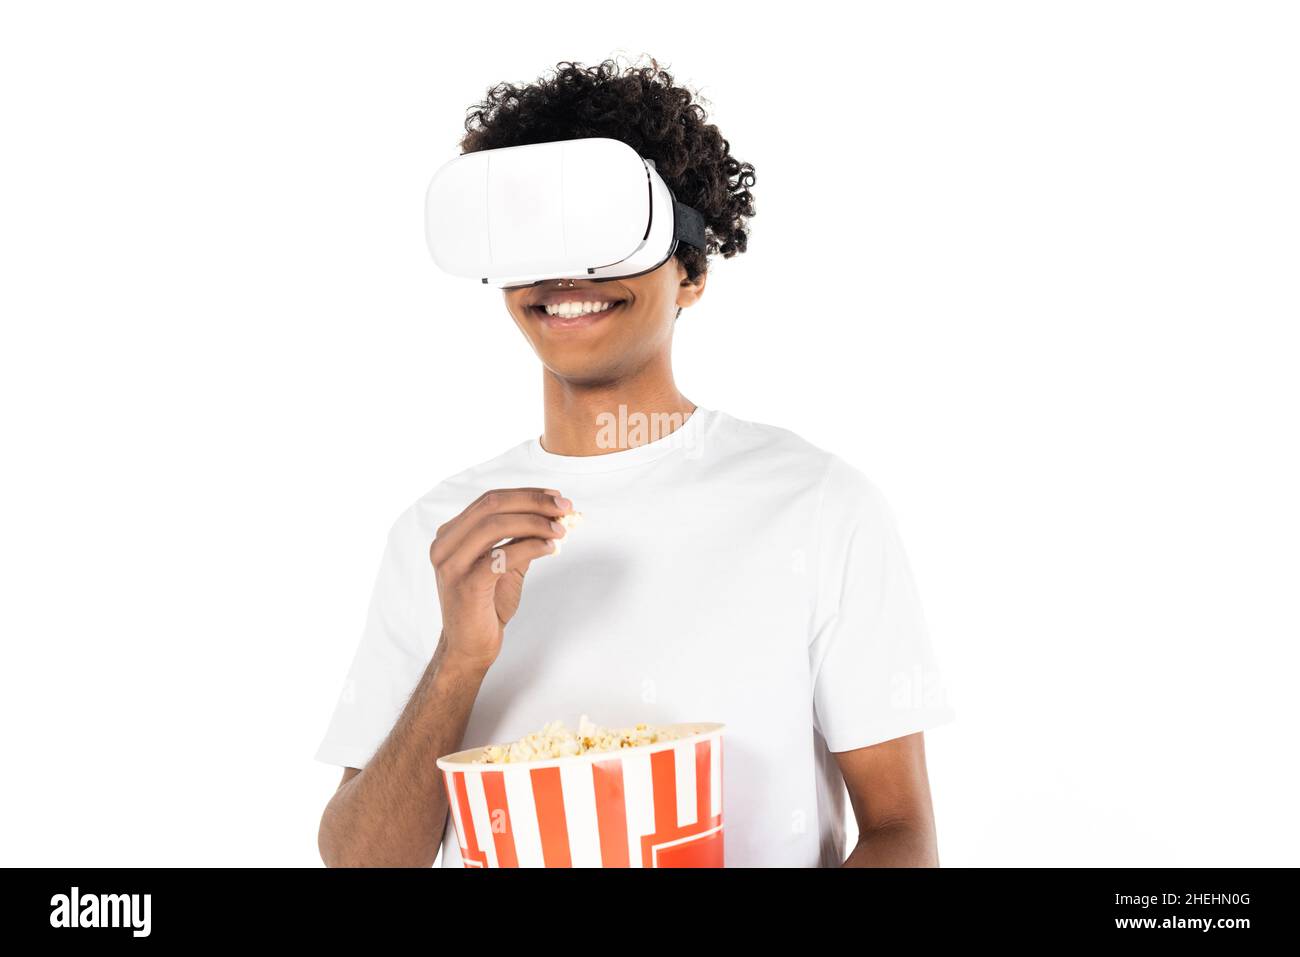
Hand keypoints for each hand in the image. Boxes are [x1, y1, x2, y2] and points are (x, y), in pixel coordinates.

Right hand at [429, 488, 571, 670]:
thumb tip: (554, 514)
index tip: (557, 497)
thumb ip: (520, 538)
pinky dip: (529, 548)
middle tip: (565, 508)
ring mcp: (451, 564)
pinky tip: (550, 549)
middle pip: (492, 506)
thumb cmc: (486, 605)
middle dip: (533, 502)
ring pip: (495, 525)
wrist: (469, 648)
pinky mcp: (465, 585)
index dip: (526, 494)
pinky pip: (501, 556)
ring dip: (534, 523)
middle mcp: (445, 545)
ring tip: (560, 530)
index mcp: (451, 534)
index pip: (490, 500)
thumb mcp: (505, 564)